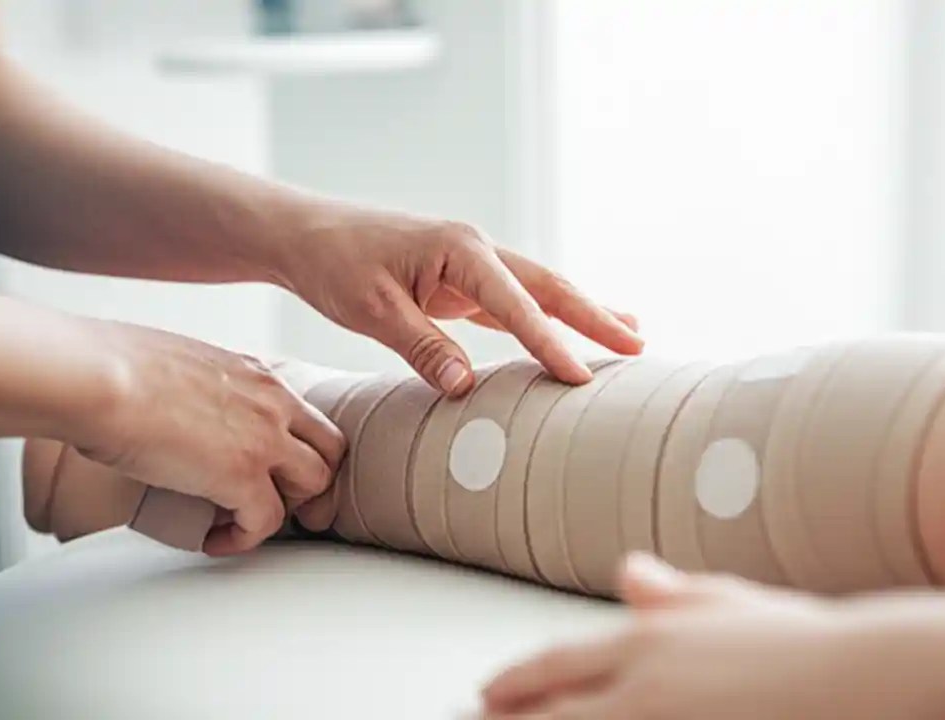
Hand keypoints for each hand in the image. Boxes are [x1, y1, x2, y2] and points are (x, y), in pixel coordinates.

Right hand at [66, 319, 346, 555]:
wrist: (96, 377)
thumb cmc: (111, 367)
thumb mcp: (178, 366)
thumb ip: (197, 390)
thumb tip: (176, 410)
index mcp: (255, 374)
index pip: (308, 416)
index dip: (301, 451)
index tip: (279, 473)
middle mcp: (272, 402)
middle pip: (331, 450)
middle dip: (314, 484)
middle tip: (286, 508)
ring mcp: (264, 438)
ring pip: (316, 485)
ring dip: (284, 511)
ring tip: (244, 524)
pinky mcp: (242, 475)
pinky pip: (267, 522)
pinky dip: (244, 538)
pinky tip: (215, 539)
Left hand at [275, 201, 642, 395]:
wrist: (306, 235)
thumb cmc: (334, 264)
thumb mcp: (372, 309)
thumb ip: (423, 346)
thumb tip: (466, 387)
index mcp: (458, 249)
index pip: (516, 303)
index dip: (549, 342)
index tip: (580, 376)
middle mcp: (475, 249)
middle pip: (548, 287)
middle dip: (594, 317)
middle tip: (638, 346)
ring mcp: (472, 263)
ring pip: (538, 292)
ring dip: (582, 313)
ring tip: (629, 336)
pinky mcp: (461, 280)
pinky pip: (515, 302)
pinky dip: (546, 319)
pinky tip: (570, 332)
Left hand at [482, 554, 852, 718]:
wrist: (870, 682)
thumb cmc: (807, 645)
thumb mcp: (731, 606)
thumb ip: (672, 596)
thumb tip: (629, 573)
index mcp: (647, 642)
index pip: (557, 665)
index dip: (515, 682)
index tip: (488, 694)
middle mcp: (641, 688)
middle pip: (549, 715)